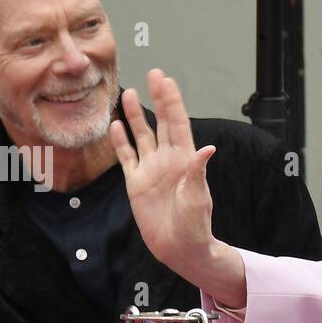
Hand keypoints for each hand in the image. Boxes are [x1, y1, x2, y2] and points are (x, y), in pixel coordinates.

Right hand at [108, 69, 246, 305]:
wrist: (180, 248)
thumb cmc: (194, 226)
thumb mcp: (198, 199)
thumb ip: (198, 173)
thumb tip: (207, 149)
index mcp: (185, 160)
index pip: (178, 124)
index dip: (172, 102)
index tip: (166, 81)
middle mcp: (168, 160)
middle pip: (161, 123)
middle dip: (158, 99)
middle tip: (153, 74)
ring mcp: (151, 170)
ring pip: (142, 136)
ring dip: (137, 116)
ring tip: (131, 93)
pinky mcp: (136, 184)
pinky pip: (126, 157)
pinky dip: (120, 142)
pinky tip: (115, 126)